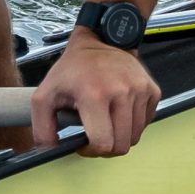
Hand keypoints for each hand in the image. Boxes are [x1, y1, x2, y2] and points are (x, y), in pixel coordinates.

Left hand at [32, 32, 160, 156]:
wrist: (101, 42)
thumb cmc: (73, 69)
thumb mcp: (44, 96)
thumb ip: (41, 128)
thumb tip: (50, 152)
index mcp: (94, 95)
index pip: (103, 144)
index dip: (91, 152)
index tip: (84, 144)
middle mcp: (122, 92)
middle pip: (122, 145)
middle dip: (107, 147)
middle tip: (95, 135)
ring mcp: (140, 90)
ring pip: (135, 136)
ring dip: (120, 135)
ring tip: (106, 121)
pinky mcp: (152, 90)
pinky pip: (146, 122)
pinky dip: (133, 123)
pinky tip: (119, 112)